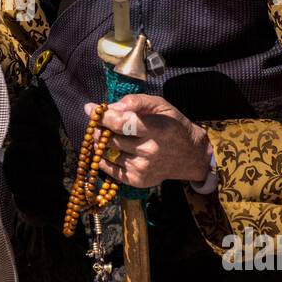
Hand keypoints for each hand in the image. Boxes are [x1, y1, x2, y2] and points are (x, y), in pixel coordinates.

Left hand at [83, 94, 209, 187]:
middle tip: (99, 123)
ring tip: (106, 135)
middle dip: (100, 128)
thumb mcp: (161, 105)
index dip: (102, 116)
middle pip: (110, 139)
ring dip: (101, 142)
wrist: (190, 156)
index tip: (90, 108)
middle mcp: (149, 151)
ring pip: (107, 153)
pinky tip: (109, 150)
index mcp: (156, 129)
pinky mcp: (137, 180)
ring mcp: (143, 168)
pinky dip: (103, 158)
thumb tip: (111, 107)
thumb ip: (136, 102)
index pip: (120, 123)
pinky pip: (110, 169)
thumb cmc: (173, 125)